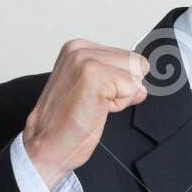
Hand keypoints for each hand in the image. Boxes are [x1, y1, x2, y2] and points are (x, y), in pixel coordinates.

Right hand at [22, 39, 149, 189]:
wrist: (48, 143)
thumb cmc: (67, 121)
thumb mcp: (94, 87)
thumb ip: (117, 76)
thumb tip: (144, 80)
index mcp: (79, 48)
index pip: (129, 58)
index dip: (120, 82)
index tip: (95, 94)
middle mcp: (80, 49)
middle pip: (137, 64)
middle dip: (123, 88)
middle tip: (94, 102)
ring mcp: (86, 60)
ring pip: (136, 76)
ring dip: (121, 97)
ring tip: (94, 105)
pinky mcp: (95, 76)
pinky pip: (132, 89)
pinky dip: (119, 105)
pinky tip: (96, 109)